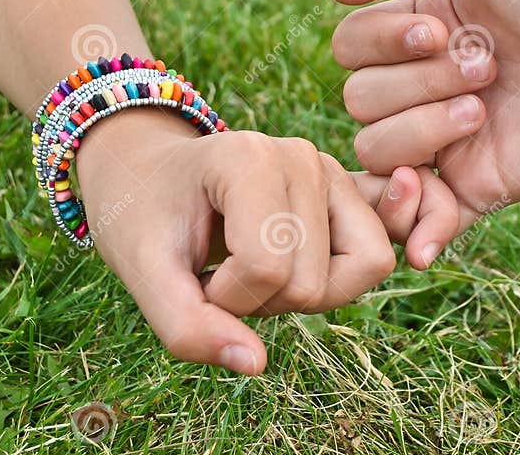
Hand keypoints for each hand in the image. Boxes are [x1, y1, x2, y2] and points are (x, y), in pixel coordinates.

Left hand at [74, 108, 456, 373]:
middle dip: (263, 302)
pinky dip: (345, 279)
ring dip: (305, 293)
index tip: (194, 278)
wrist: (152, 176)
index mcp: (247, 158)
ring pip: (365, 266)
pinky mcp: (345, 191)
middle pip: (314, 279)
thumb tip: (255, 365)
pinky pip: (376, 254)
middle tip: (221, 276)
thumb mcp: (142, 271)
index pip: (266, 266)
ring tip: (256, 272)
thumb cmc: (143, 217)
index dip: (226, 299)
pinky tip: (305, 269)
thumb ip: (186, 325)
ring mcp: (330, 170)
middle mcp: (300, 155)